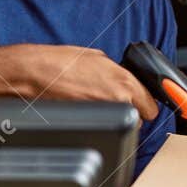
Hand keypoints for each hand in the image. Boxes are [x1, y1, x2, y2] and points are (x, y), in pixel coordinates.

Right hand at [2, 43, 158, 121]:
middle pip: (139, 120)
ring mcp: (104, 115)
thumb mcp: (98, 58)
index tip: (139, 104)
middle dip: (129, 113)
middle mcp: (119, 100)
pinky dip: (99, 123)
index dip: (144, 105)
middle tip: (112, 103)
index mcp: (125, 82)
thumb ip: (119, 73)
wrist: (34, 73)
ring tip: (95, 107)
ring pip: (121, 127)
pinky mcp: (89, 125)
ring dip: (114, 120)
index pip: (152, 107)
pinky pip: (104, 129)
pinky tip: (86, 111)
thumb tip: (126, 81)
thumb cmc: (60, 62)